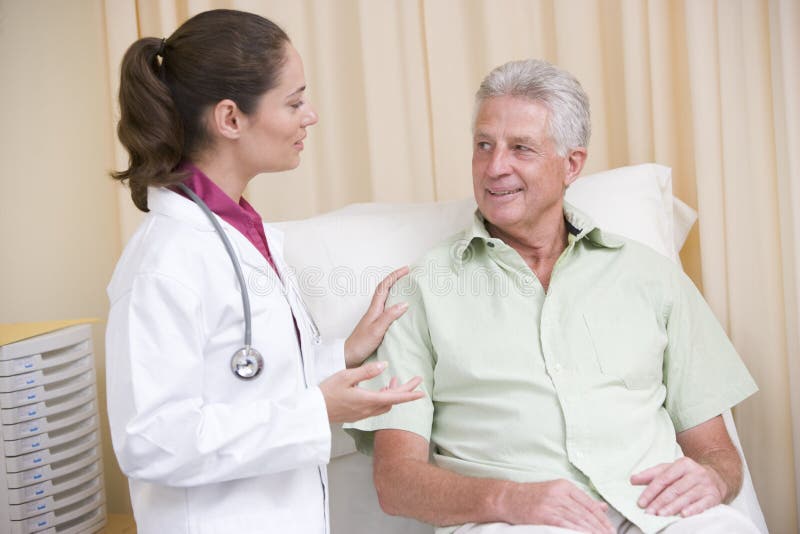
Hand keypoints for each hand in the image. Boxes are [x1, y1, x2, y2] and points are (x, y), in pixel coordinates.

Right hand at [320, 360, 423, 422]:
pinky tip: (382, 390)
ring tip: (396, 381)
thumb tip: (385, 365)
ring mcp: (363, 413)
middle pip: (393, 401)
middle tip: (417, 381)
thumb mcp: (346, 376)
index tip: (421, 393)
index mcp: (368, 400)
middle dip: (407, 391)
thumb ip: (367, 371)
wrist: (314, 410)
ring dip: (394, 394)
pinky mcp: (358, 414)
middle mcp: (368, 409)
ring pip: (386, 404)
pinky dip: (384, 398)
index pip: (395, 397)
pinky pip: (378, 407)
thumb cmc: (327, 392)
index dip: (410, 395)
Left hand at [344, 266, 409, 367]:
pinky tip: (402, 310)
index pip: (384, 287)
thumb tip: (404, 303)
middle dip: (397, 279)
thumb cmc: (360, 344)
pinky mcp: (377, 325)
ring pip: (387, 299)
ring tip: (409, 288)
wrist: (348, 356)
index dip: (395, 276)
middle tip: (410, 275)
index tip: (406, 269)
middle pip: (385, 289)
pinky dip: (396, 304)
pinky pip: (389, 309)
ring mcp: (376, 317)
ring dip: (396, 290)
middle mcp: (375, 310)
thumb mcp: (377, 330)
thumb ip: (389, 316)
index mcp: (374, 309)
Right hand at [499, 479, 613, 533]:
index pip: (590, 504)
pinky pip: (565, 526)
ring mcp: (551, 504)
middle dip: (600, 529)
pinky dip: (577, 532)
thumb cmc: (533, 497)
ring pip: (578, 521)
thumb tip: (603, 508)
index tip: (611, 530)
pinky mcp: (543, 515)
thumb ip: (580, 500)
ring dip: (591, 532)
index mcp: (565, 486)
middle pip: (586, 514)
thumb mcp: (557, 492)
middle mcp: (559, 494)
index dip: (603, 519)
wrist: (508, 498)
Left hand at [631, 457, 726, 517]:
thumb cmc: (687, 475)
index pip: (663, 478)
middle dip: (660, 502)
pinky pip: (703, 504)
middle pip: (674, 489)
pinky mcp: (714, 496)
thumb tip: (632, 479)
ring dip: (672, 507)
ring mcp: (705, 485)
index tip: (641, 502)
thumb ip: (651, 474)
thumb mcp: (670, 470)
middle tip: (649, 512)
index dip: (651, 491)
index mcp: (682, 464)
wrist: (717, 477)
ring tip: (661, 515)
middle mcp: (695, 473)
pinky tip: (683, 515)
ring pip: (686, 497)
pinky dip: (692, 509)